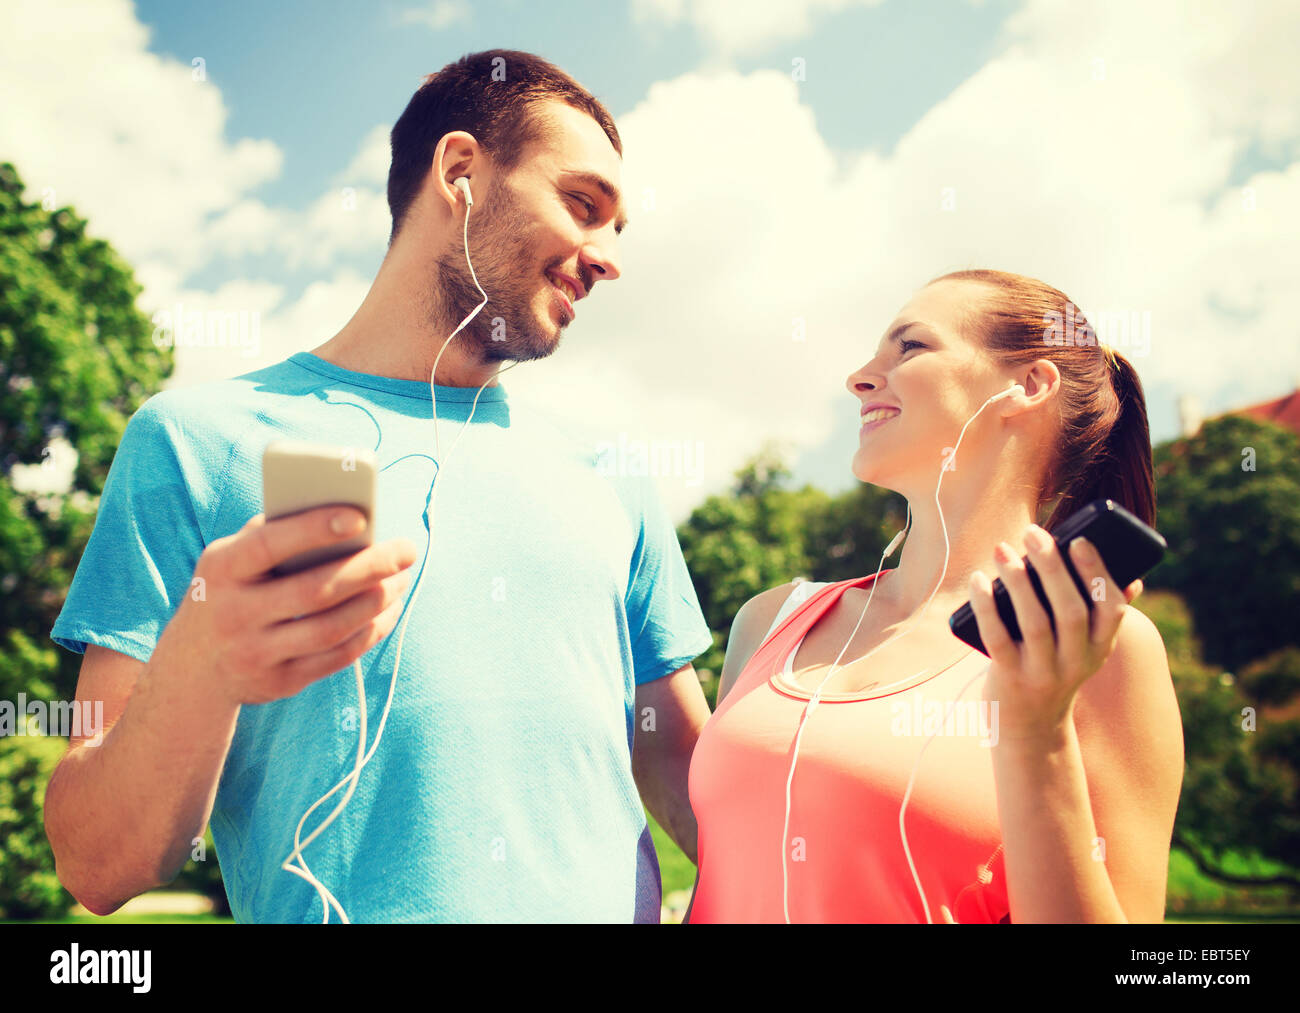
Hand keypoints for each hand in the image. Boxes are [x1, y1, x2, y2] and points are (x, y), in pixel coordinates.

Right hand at [161, 506, 417, 706]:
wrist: (192, 668)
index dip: (315, 529)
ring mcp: (255, 653)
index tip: (361, 517)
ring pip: (331, 629)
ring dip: (376, 602)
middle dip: (369, 568)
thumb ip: (276, 534)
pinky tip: (389, 610)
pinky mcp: (279, 683)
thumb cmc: (229, 591)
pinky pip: (337, 657)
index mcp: (222, 569)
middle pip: (314, 591)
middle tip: (407, 550)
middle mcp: (234, 614)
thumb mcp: (231, 559)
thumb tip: (347, 515)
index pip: (270, 544)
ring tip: (401, 579)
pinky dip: (371, 631)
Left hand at [968, 523, 1142, 743]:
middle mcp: (1076, 662)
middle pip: (1070, 611)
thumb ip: (1102, 614)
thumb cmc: (1056, 668)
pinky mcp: (1010, 679)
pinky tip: (979, 581)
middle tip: (1034, 533)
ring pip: (1035, 623)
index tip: (1079, 540)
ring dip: (1018, 582)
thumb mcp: (1086, 648)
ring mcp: (1043, 673)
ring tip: (1004, 550)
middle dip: (1052, 568)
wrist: (1031, 727)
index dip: (1097, 573)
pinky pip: (998, 639)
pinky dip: (987, 607)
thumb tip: (1132, 575)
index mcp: (1100, 648)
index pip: (1111, 609)